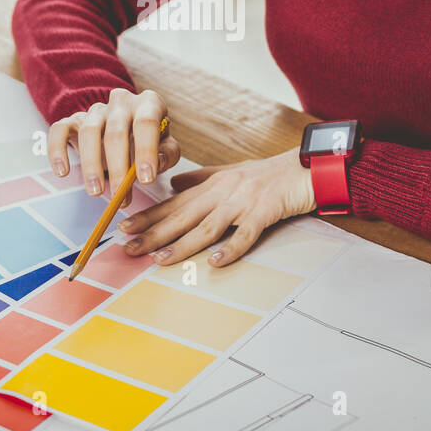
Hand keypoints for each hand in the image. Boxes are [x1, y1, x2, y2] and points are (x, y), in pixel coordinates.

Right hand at [48, 88, 180, 206]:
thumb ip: (167, 154)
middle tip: (119, 195)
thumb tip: (158, 164)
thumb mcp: (165, 146)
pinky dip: (58, 150)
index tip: (145, 180)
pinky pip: (60, 129)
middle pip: (116, 132)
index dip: (146, 151)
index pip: (146, 123)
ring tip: (96, 191)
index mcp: (148, 103)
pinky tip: (62, 172)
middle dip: (117, 167)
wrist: (125, 127)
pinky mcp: (73, 119)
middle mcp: (121, 101)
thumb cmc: (148, 139)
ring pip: (89, 132)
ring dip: (91, 165)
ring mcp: (96, 109)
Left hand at [118, 147, 316, 267]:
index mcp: (213, 185)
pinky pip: (245, 234)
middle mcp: (223, 192)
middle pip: (183, 216)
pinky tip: (215, 262)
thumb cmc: (269, 174)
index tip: (124, 227)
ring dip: (182, 245)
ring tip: (160, 260)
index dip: (148, 216)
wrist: (305, 168)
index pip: (174, 203)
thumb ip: (201, 179)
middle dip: (154, 234)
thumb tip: (175, 185)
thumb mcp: (231, 172)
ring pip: (207, 227)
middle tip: (129, 248)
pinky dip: (230, 249)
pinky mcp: (265, 212)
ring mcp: (243, 202)